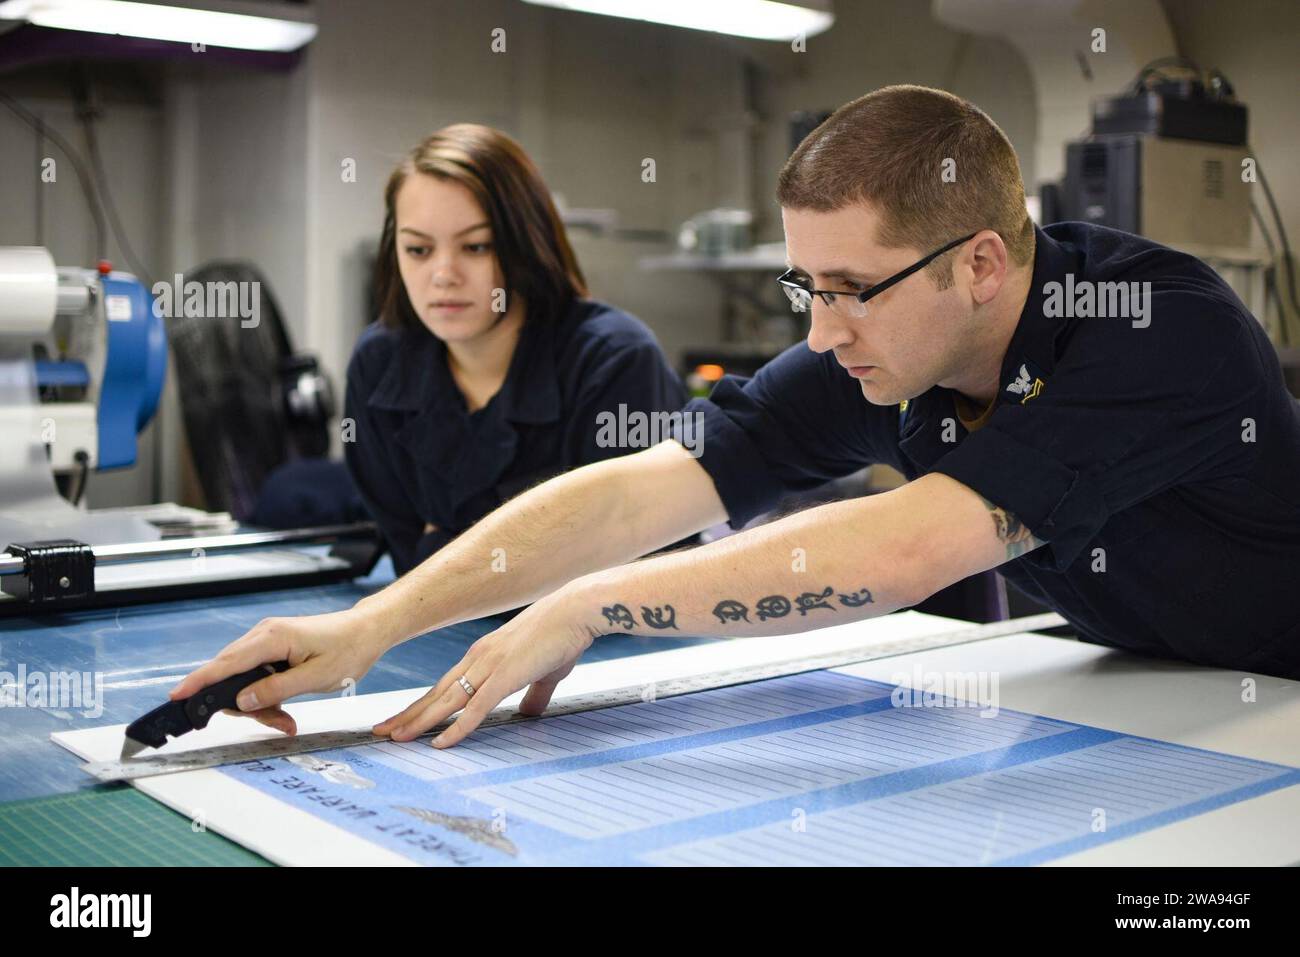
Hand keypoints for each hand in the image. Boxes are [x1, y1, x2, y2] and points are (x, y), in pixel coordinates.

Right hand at [169, 606, 394, 735]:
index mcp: (272, 637)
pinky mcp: (272, 647)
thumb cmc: (348, 649)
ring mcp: (266, 639)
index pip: (226, 663)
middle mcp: (263, 634)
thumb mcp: (316, 677)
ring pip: (242, 678)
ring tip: (286, 720)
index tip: (177, 696)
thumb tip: (242, 701)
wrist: (366, 630)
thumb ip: (276, 690)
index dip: (199, 681)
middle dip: (244, 705)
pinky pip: (254, 674)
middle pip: (230, 675)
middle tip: (277, 722)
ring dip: (258, 704)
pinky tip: (283, 709)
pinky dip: (264, 694)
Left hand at [373, 584, 599, 748]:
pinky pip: (475, 709)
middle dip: (408, 715)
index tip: (404, 718)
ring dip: (420, 722)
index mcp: (484, 655)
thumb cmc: (562, 635)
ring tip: (397, 738)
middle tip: (383, 731)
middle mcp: (478, 659)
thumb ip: (533, 693)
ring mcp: (489, 667)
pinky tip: (440, 743)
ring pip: (446, 701)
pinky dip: (456, 728)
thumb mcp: (544, 671)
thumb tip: (529, 712)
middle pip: (436, 693)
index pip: (445, 684)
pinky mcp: (504, 676)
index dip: (423, 704)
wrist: (575, 611)